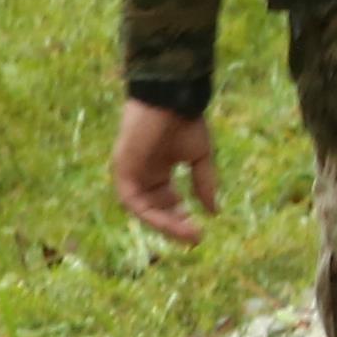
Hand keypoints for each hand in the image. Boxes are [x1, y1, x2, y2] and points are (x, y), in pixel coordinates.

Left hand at [113, 102, 218, 245]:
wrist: (171, 99)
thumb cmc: (184, 121)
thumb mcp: (200, 157)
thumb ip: (204, 184)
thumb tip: (214, 212)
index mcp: (157, 170)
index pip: (167, 202)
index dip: (182, 218)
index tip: (200, 231)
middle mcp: (142, 174)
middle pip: (154, 209)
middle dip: (174, 225)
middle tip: (195, 237)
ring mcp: (130, 173)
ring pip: (143, 209)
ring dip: (164, 224)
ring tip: (187, 234)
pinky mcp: (122, 169)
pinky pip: (133, 200)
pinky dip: (151, 213)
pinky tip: (172, 219)